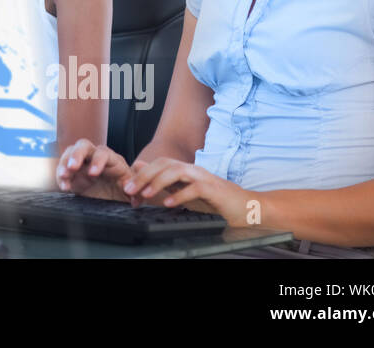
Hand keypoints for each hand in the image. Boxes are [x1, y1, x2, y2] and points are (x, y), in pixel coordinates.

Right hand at [55, 139, 133, 202]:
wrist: (114, 201)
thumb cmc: (124, 193)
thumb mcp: (131, 193)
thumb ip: (134, 191)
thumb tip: (132, 190)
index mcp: (111, 160)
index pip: (103, 154)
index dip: (97, 161)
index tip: (93, 173)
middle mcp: (95, 158)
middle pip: (84, 146)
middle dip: (77, 154)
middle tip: (72, 166)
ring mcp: (82, 164)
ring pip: (70, 153)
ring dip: (65, 162)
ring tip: (64, 175)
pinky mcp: (72, 174)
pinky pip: (63, 169)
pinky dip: (61, 177)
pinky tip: (64, 187)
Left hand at [122, 157, 254, 224]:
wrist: (246, 208)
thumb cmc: (215, 201)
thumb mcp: (184, 191)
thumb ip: (164, 181)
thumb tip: (140, 168)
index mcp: (185, 169)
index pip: (158, 164)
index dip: (141, 174)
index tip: (127, 189)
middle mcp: (193, 169)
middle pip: (164, 164)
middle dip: (144, 175)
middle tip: (129, 189)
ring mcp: (204, 178)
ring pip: (177, 171)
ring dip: (158, 181)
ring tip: (145, 193)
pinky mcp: (215, 190)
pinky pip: (195, 188)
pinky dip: (180, 195)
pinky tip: (169, 203)